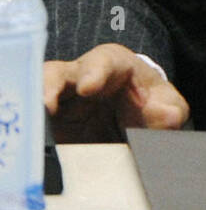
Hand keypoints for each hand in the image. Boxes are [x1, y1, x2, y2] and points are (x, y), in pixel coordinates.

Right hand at [44, 44, 189, 142]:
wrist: (133, 118)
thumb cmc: (147, 102)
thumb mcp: (164, 103)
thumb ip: (168, 109)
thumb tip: (168, 117)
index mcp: (111, 66)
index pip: (101, 63)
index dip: (94, 72)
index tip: (89, 86)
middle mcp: (79, 79)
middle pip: (58, 74)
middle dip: (51, 86)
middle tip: (47, 104)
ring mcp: (59, 103)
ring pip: (39, 97)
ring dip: (35, 110)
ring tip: (33, 127)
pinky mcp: (48, 126)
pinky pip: (35, 126)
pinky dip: (31, 134)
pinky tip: (31, 146)